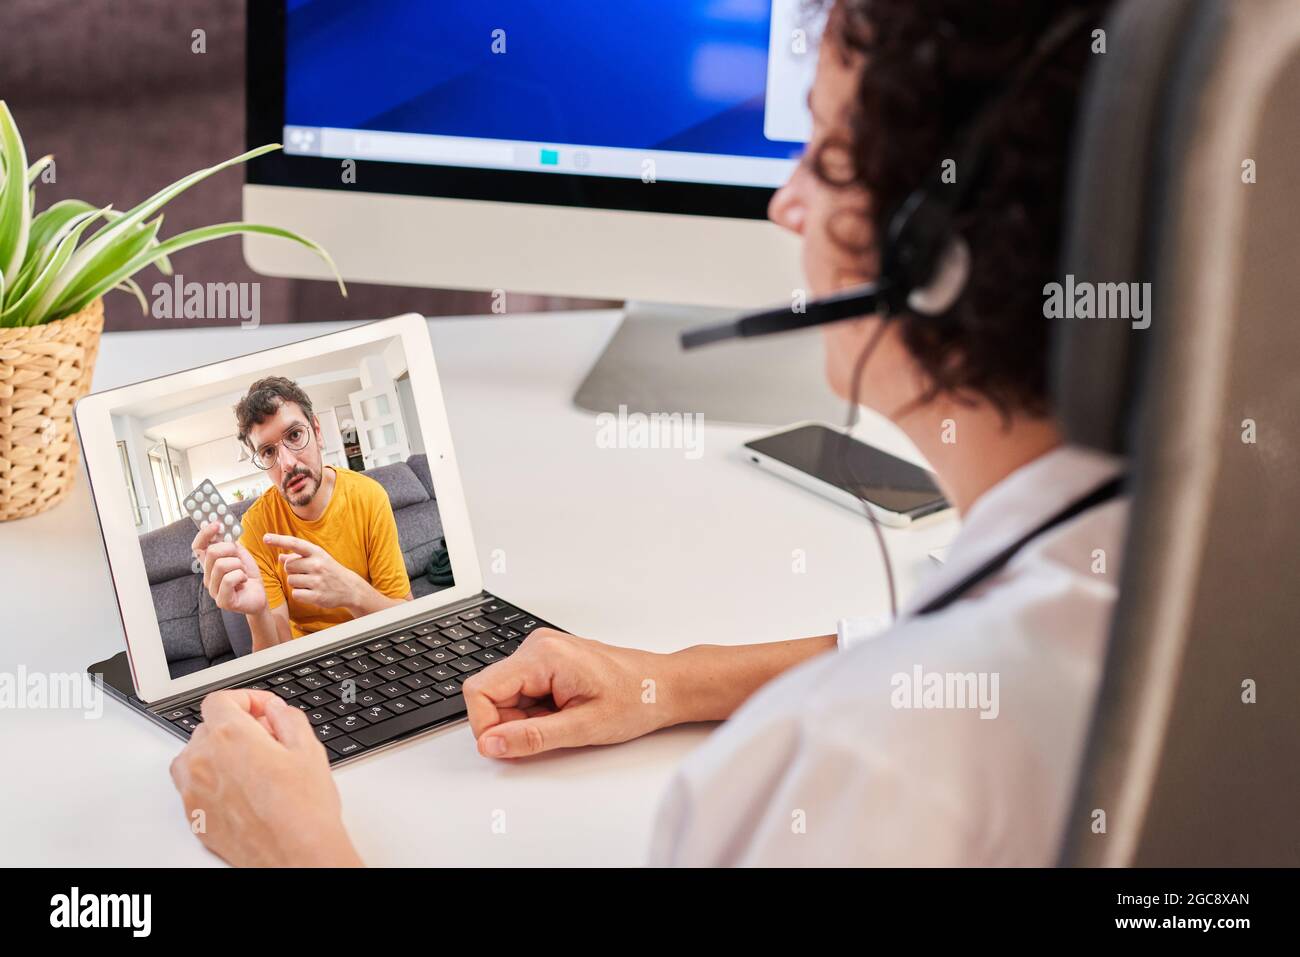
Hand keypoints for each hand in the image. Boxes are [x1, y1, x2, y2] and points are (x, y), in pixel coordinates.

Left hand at [169, 689, 361, 866]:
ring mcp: (193, 791)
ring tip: (249, 765)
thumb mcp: (308, 748)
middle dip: (235, 727)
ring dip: (216, 753)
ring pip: (193, 757)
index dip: (245, 699)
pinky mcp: (193, 816)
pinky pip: (193, 786)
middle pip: (207, 727)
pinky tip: (241, 790)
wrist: (296, 855)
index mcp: (231, 736)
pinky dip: (211, 781)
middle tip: (266, 739)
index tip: (262, 709)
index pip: (220, 700)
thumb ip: (287, 717)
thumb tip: (274, 710)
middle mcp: (204, 760)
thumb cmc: (303, 809)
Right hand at [193, 521, 266, 615]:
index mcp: (209, 565)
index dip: (205, 533)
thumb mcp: (240, 555)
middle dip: (231, 550)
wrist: (260, 595)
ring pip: (221, 565)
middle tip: (240, 558)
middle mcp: (207, 577)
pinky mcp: (222, 600)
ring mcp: (213, 590)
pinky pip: (229, 579)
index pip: (198, 547)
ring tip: (243, 572)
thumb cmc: (248, 575)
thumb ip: (229, 543)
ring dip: (239, 565)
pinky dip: (242, 576)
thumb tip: (219, 526)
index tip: (218, 523)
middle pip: (212, 552)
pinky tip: (244, 581)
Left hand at [263, 534, 363, 611]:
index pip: (295, 543)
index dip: (279, 540)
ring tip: (310, 583)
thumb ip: (298, 557)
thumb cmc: (330, 571)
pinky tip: (311, 592)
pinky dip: (300, 594)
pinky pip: (296, 594)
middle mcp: (317, 564)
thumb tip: (280, 557)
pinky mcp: (317, 596)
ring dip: (296, 583)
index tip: (265, 538)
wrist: (350, 588)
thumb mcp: (318, 559)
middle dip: (292, 570)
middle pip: (288, 566)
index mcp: (317, 553)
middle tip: (305, 573)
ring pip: (291, 580)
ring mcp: (318, 580)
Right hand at [462, 629, 675, 758]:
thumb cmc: (636, 699)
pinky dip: (537, 711)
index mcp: (542, 656)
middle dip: (511, 723)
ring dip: (526, 718)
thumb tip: (491, 744)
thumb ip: (531, 737)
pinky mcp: (548, 661)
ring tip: (565, 719)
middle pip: (491, 694)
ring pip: (506, 695)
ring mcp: (542, 652)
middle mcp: (537, 646)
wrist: (663, 686)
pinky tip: (565, 712)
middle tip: (551, 732)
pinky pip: (523, 691)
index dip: (485, 725)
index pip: (479, 690)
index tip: (507, 746)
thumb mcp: (583, 727)